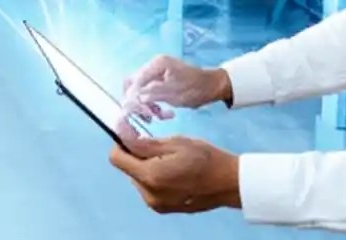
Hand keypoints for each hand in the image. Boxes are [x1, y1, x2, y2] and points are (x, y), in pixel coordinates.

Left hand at [108, 136, 241, 213]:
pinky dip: (156, 179)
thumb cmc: (205, 159)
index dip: (121, 145)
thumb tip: (122, 136)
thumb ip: (145, 143)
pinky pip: (149, 189)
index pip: (116, 158)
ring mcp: (156, 204)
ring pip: (138, 178)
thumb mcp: (175, 143)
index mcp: (150, 176)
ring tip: (172, 162)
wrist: (228, 183)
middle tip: (161, 149)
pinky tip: (175, 173)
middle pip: (128, 169)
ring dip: (147, 168)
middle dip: (138, 156)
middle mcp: (149, 194)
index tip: (133, 137)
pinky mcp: (164, 208)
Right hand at [121, 55, 232, 122]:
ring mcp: (157, 73)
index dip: (133, 97)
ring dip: (145, 104)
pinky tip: (162, 113)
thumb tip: (134, 97)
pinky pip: (150, 92)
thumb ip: (153, 93)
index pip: (134, 80)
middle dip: (137, 101)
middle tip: (146, 116)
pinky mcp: (161, 80)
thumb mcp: (174, 93)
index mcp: (156, 64)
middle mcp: (154, 66)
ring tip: (156, 116)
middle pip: (134, 83)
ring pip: (141, 90)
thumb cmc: (195, 89)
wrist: (213, 86)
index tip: (139, 113)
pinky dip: (153, 103)